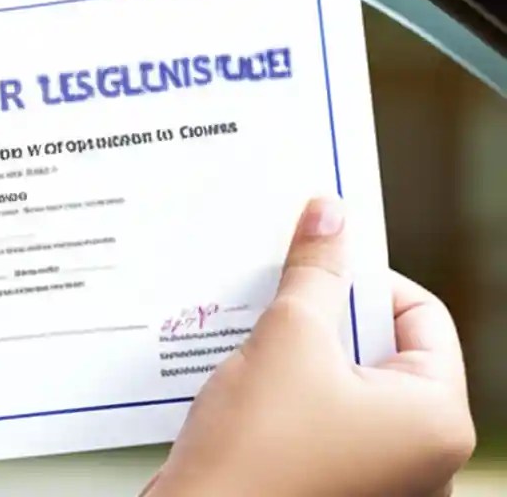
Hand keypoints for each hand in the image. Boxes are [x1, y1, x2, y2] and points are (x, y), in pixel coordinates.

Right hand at [143, 197, 475, 496]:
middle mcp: (423, 458)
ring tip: (258, 335)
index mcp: (436, 419)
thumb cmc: (254, 452)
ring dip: (303, 352)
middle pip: (384, 352)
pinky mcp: (334, 487)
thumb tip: (330, 215)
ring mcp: (379, 479)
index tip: (318, 259)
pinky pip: (324, 421)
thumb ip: (315, 272)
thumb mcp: (287, 339)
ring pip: (348, 386)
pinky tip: (249, 378)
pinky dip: (291, 393)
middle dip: (327, 315)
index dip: (367, 278)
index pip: (422, 317)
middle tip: (282, 292)